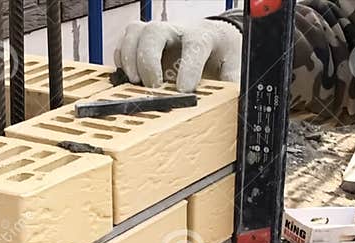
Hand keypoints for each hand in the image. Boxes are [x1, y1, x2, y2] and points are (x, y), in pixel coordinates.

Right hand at [114, 20, 241, 91]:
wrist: (213, 37)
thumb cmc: (220, 52)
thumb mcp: (233, 65)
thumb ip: (232, 81)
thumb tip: (233, 99)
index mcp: (202, 36)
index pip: (193, 45)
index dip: (188, 68)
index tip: (185, 90)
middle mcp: (176, 30)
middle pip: (154, 32)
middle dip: (148, 60)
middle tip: (152, 86)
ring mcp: (157, 34)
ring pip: (135, 32)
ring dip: (129, 57)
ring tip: (134, 82)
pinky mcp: (142, 42)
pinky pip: (123, 43)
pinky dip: (120, 60)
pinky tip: (127, 78)